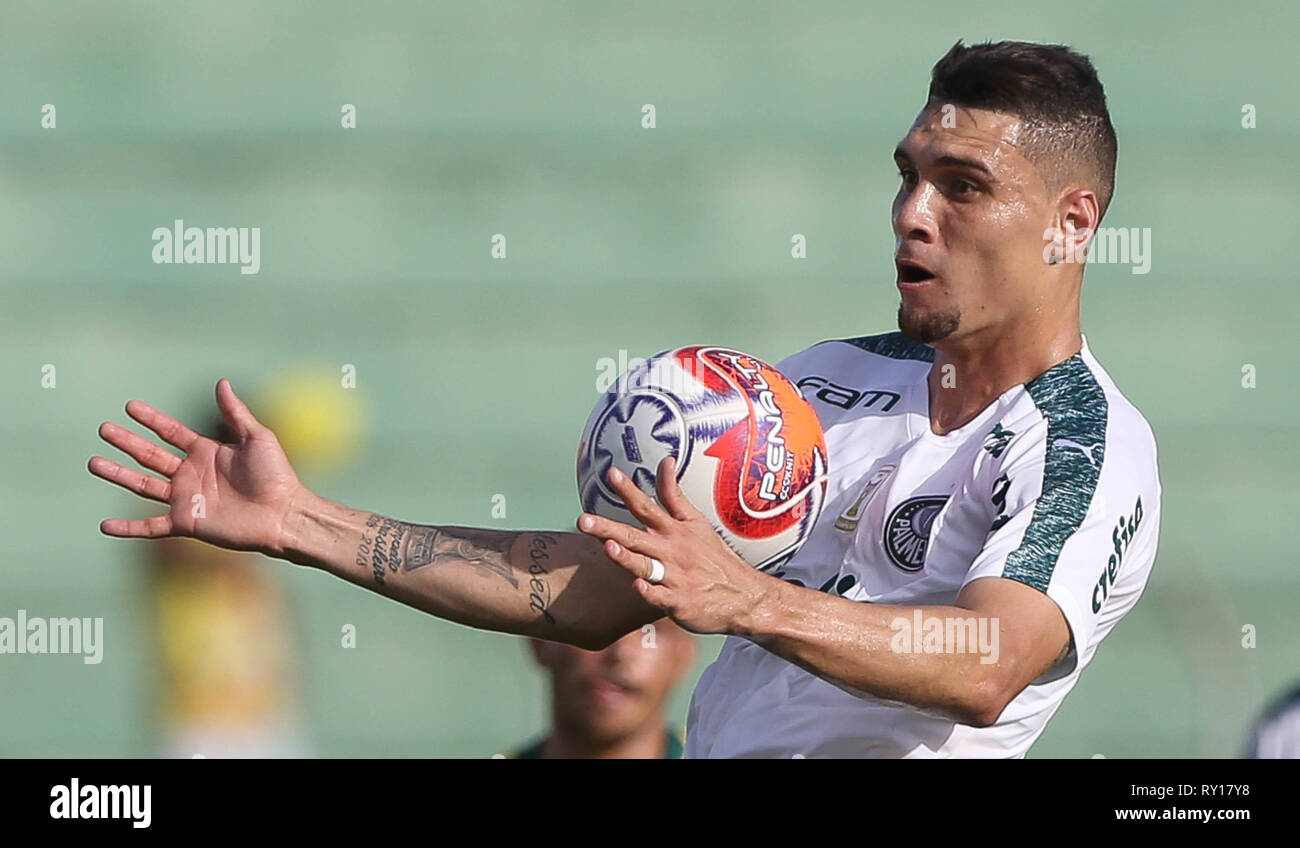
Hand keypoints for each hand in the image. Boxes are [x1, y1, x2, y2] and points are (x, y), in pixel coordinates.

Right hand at [88, 378, 305, 555]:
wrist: (283, 513)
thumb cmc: (277, 475)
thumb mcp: (257, 438)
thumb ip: (235, 413)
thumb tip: (221, 382)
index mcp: (206, 452)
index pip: (170, 432)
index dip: (151, 419)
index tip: (129, 406)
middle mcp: (192, 474)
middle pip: (150, 455)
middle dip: (127, 443)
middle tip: (103, 429)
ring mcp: (188, 499)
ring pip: (144, 485)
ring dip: (119, 475)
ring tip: (94, 463)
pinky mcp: (188, 523)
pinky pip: (151, 526)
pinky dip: (129, 528)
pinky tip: (105, 526)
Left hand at [575, 457, 779, 635]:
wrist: (745, 597)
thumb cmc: (715, 558)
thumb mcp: (697, 522)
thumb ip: (674, 495)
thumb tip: (665, 461)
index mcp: (675, 531)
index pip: (647, 506)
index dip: (629, 490)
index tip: (611, 473)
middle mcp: (672, 551)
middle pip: (635, 537)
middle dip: (609, 528)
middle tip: (583, 520)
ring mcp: (676, 578)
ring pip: (646, 566)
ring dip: (627, 557)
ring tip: (608, 547)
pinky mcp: (680, 603)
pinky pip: (661, 598)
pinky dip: (650, 592)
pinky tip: (638, 586)